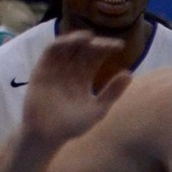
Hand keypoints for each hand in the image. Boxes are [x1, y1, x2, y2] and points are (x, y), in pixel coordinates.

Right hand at [20, 32, 131, 147]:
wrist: (49, 134)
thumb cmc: (73, 125)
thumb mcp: (98, 108)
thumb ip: (112, 92)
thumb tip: (130, 73)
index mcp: (83, 77)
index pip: (95, 57)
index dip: (106, 49)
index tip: (121, 46)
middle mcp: (70, 70)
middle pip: (84, 50)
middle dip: (96, 45)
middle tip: (109, 44)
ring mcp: (55, 68)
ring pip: (67, 48)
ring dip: (77, 40)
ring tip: (89, 37)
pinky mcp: (41, 69)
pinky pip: (50, 52)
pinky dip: (59, 44)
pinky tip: (71, 42)